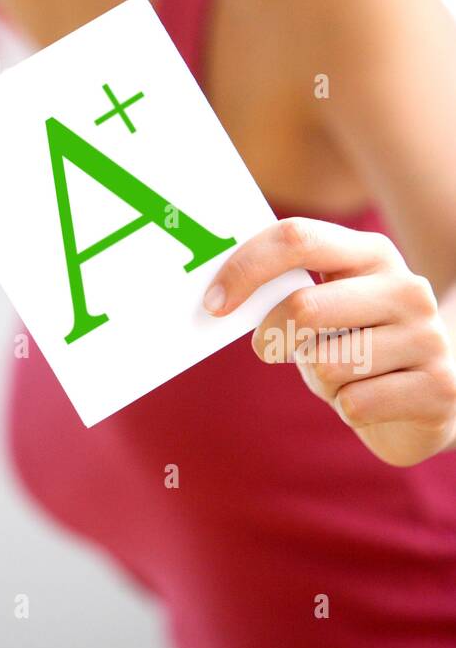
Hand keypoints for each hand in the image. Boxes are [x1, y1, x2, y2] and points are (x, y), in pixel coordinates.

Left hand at [202, 216, 455, 466]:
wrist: (432, 394)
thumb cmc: (357, 343)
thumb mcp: (324, 307)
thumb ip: (285, 290)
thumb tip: (216, 295)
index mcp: (372, 252)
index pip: (298, 238)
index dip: (246, 268)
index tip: (214, 303)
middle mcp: (407, 287)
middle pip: (303, 306)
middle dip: (271, 336)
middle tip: (267, 347)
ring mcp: (428, 336)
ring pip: (326, 364)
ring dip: (318, 380)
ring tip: (343, 376)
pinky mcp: (439, 387)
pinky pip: (354, 404)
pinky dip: (347, 409)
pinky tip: (371, 400)